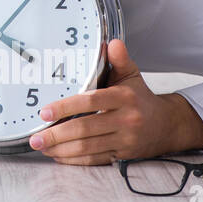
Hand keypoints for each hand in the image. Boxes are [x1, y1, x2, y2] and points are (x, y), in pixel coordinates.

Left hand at [28, 40, 202, 164]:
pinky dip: (75, 160)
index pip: (90, 102)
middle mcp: (125, 120)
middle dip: (57, 135)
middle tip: (35, 138)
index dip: (65, 107)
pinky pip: (95, 160)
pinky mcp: (123, 156)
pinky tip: (58, 155)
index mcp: (123, 98)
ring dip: (61, 149)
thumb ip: (119, 59)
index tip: (44, 112)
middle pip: (85, 129)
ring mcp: (124, 140)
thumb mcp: (132, 76)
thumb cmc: (141, 98)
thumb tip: (111, 42)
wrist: (167, 126)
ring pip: (88, 147)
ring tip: (42, 147)